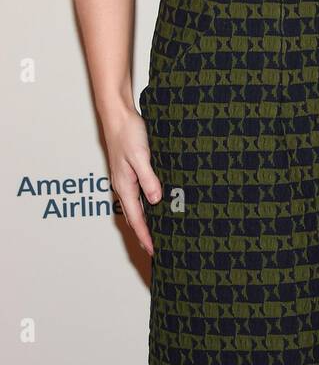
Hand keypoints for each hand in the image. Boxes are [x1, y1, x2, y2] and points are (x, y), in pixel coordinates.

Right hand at [104, 102, 161, 256]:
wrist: (118, 114)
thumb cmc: (127, 132)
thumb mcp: (141, 156)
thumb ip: (148, 178)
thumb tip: (154, 200)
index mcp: (125, 185)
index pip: (136, 217)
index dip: (145, 235)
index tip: (153, 250)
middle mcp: (123, 185)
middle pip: (134, 216)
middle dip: (143, 234)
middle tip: (155, 249)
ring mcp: (126, 179)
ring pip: (135, 206)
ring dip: (144, 221)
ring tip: (155, 233)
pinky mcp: (130, 171)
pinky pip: (137, 194)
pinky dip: (144, 206)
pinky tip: (153, 205)